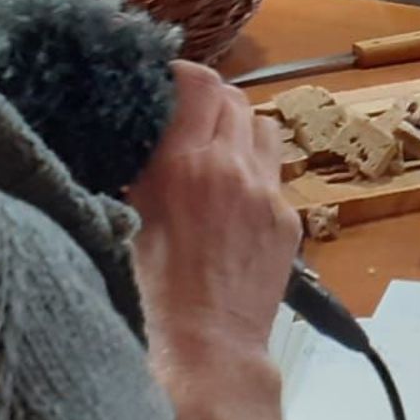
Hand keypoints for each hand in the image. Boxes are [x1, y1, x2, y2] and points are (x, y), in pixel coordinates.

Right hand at [129, 62, 298, 384]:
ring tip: (217, 149)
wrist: (208, 347)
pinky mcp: (288, 216)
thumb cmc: (155, 294)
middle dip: (210, 99)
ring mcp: (266, 191)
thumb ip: (142, 168)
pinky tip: (234, 198)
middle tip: (188, 114)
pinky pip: (274, 172)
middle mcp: (231, 168)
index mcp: (184, 165)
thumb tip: (141, 134)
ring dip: (240, 127)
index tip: (168, 79)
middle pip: (233, 97)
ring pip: (262, 126)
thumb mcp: (131, 219)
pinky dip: (254, 171)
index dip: (184, 73)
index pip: (200, 83)